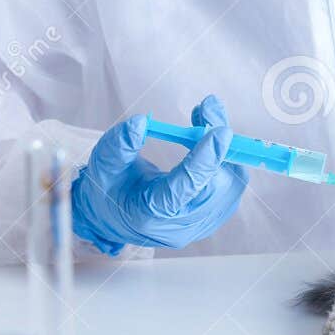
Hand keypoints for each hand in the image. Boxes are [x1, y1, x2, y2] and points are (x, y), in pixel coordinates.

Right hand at [70, 95, 247, 255]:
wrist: (115, 216)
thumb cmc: (109, 188)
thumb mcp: (103, 165)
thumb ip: (119, 145)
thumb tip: (142, 121)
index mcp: (147, 215)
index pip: (182, 189)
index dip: (203, 160)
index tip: (219, 130)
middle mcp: (179, 227)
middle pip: (215, 187)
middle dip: (219, 145)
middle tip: (209, 108)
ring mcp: (198, 226)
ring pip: (230, 186)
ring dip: (226, 148)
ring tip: (207, 116)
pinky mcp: (211, 219)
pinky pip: (231, 187)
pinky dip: (226, 158)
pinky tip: (209, 137)